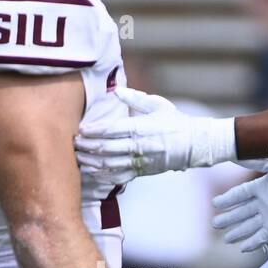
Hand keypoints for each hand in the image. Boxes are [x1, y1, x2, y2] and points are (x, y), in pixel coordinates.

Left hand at [75, 86, 234, 182]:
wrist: (194, 145)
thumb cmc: (175, 122)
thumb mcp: (158, 105)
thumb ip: (135, 99)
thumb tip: (116, 90)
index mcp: (140, 127)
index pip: (111, 130)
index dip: (93, 131)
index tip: (80, 129)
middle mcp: (138, 146)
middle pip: (106, 148)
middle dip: (87, 147)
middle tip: (72, 144)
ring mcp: (140, 161)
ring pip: (109, 164)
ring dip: (91, 162)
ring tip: (78, 158)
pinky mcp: (142, 172)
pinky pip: (119, 176)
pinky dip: (103, 176)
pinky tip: (92, 172)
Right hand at [212, 156, 267, 252]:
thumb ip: (253, 161)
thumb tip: (234, 154)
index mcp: (262, 186)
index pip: (240, 194)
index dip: (228, 199)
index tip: (214, 204)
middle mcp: (266, 201)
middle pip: (243, 212)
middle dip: (229, 219)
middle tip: (215, 224)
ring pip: (251, 225)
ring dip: (239, 232)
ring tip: (226, 239)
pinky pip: (264, 235)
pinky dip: (254, 242)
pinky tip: (243, 248)